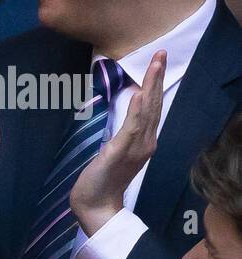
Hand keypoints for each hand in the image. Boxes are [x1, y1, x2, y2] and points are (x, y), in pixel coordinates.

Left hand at [70, 51, 164, 237]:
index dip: (156, 83)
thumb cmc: (102, 180)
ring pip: (146, 111)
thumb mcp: (114, 152)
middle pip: (154, 104)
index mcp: (143, 141)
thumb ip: (122, 135)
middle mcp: (145, 143)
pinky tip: (140, 94)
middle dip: (158, 77)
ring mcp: (134, 148)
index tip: (158, 61)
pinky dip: (137, 110)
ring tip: (156, 63)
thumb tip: (123, 116)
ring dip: (151, 85)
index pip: (152, 107)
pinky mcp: (119, 153)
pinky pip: (131, 129)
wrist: (96, 205)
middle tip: (162, 52)